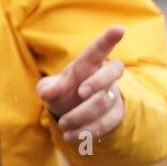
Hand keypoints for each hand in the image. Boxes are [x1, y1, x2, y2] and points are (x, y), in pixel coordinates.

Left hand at [36, 25, 125, 142]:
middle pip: (112, 71)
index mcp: (87, 64)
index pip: (98, 50)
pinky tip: (72, 136)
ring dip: (82, 115)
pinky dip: (88, 131)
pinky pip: (107, 122)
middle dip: (98, 81)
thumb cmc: (61, 93)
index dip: (108, 40)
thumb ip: (47, 88)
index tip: (119, 29)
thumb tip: (48, 91)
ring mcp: (112, 94)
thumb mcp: (49, 89)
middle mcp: (104, 75)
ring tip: (64, 125)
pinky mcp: (115, 114)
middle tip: (81, 92)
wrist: (69, 113)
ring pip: (105, 101)